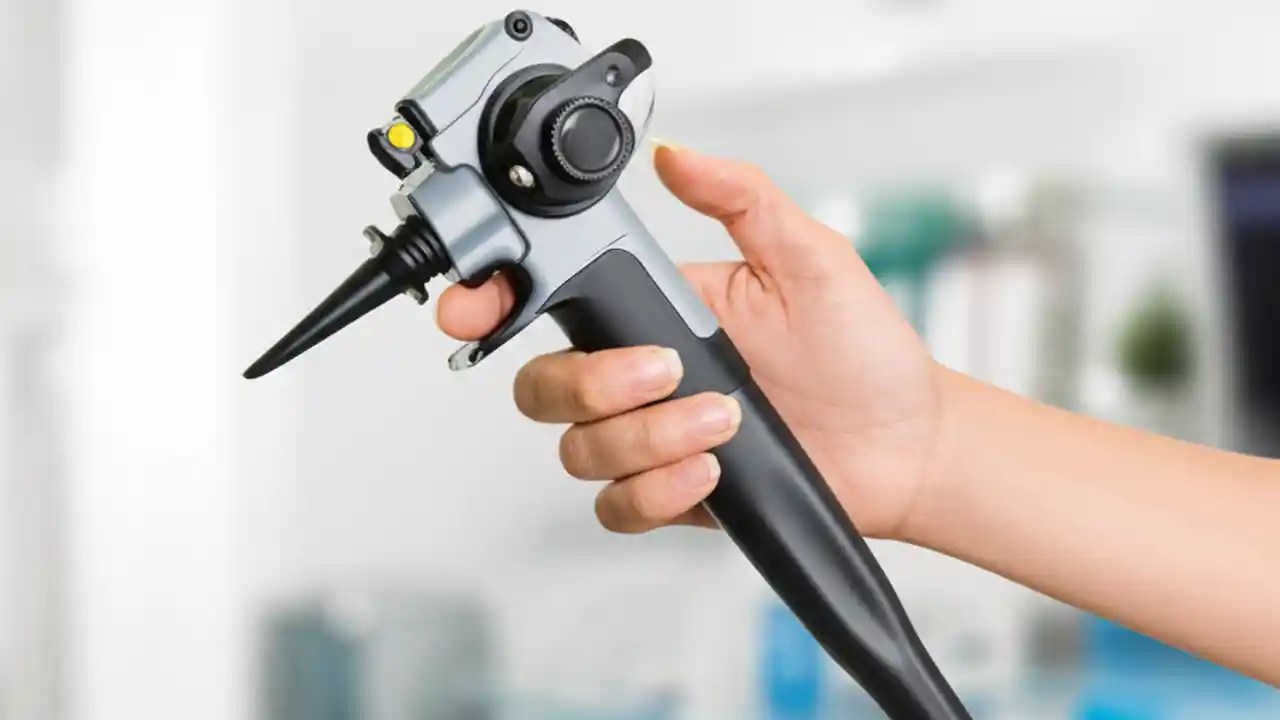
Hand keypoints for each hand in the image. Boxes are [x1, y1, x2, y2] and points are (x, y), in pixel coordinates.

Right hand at [436, 144, 943, 538]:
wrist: (906, 444)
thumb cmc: (863, 353)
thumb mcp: (810, 257)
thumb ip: (743, 199)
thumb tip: (679, 155)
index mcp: (656, 309)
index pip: (552, 301)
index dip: (492, 302)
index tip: (472, 307)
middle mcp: (640, 375)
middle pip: (541, 388)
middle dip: (591, 385)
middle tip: (665, 372)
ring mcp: (651, 438)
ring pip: (579, 451)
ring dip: (646, 438)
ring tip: (724, 422)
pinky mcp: (670, 493)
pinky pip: (617, 507)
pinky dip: (654, 491)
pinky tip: (709, 471)